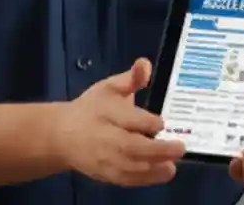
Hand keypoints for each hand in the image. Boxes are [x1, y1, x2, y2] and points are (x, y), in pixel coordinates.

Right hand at [50, 58, 185, 186]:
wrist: (62, 136)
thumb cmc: (91, 109)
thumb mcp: (109, 88)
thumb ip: (131, 78)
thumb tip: (145, 63)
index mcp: (106, 111)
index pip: (129, 119)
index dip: (148, 122)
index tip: (162, 123)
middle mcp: (105, 138)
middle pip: (130, 146)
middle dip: (157, 149)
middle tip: (180, 147)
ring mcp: (105, 159)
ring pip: (130, 167)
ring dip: (154, 168)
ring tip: (173, 164)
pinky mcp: (106, 175)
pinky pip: (127, 180)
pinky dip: (146, 179)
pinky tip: (163, 173)